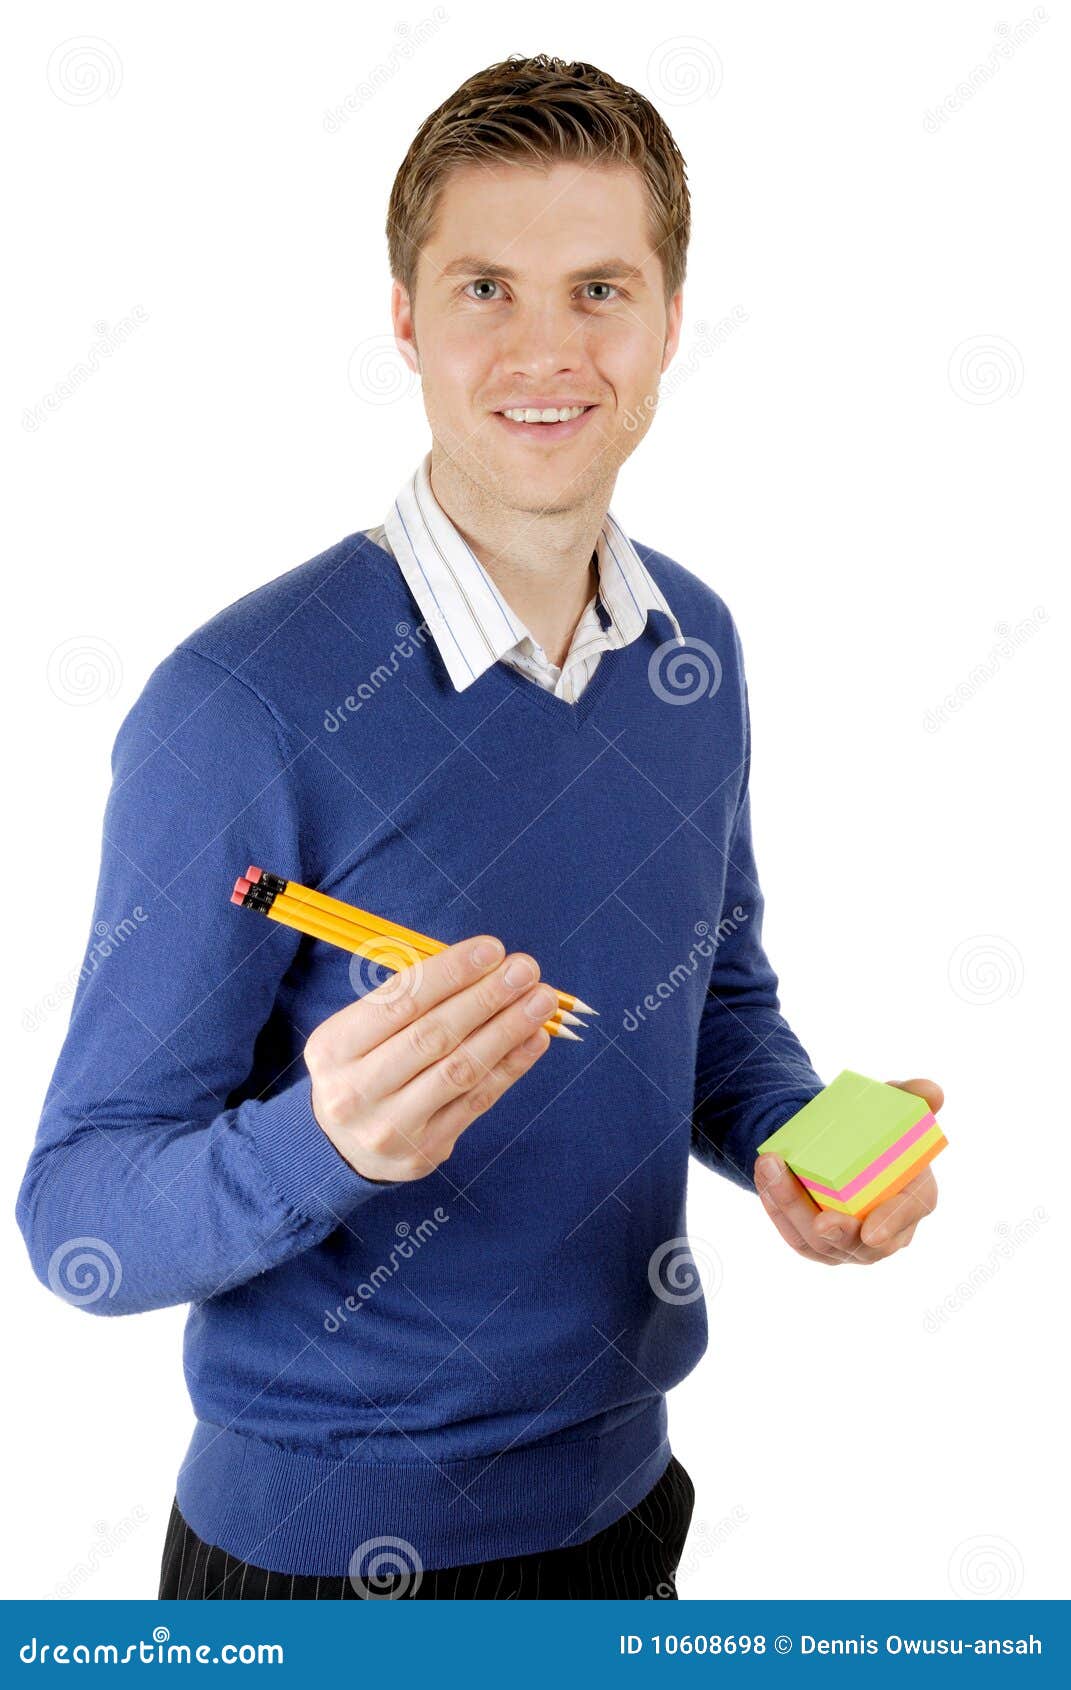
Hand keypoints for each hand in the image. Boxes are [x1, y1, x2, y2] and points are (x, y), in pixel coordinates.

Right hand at [304, 936, 557, 1181]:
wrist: (338, 1148)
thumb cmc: (361, 1068)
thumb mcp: (359, 1031)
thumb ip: (410, 1000)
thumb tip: (483, 966)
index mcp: (334, 1048)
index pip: (400, 1001)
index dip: (451, 972)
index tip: (493, 949)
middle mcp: (356, 1091)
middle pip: (434, 1035)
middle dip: (486, 997)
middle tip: (525, 969)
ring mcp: (391, 1126)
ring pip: (460, 1069)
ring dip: (508, 1029)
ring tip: (540, 1001)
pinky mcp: (424, 1151)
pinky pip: (476, 1101)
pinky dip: (510, 1066)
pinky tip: (534, 1039)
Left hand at [753, 1078, 942, 1264]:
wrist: (840, 1145)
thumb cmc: (876, 1131)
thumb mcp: (893, 1106)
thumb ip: (912, 1096)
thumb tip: (930, 1090)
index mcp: (915, 1198)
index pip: (909, 1215)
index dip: (893, 1225)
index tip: (870, 1231)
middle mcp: (887, 1232)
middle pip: (863, 1247)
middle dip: (840, 1235)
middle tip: (821, 1222)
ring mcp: (851, 1245)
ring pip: (819, 1243)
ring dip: (792, 1208)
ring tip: (771, 1167)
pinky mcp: (819, 1246)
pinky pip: (794, 1235)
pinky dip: (778, 1209)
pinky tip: (766, 1180)